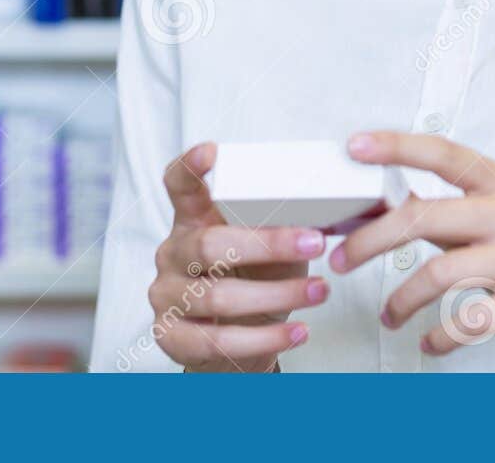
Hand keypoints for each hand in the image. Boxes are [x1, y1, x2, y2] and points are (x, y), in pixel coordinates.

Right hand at [152, 142, 329, 371]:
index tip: (212, 151)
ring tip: (319, 292)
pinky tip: (298, 332)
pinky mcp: (171, 336)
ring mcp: (166, 296)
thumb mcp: (267, 250)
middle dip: (267, 244)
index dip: (190, 167)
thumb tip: (328, 210)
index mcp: (192, 220)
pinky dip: (266, 338)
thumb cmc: (253, 282)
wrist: (233, 343)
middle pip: (209, 245)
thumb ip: (279, 227)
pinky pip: (219, 342)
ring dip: (279, 294)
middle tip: (314, 243)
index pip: (179, 185)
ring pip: (219, 297)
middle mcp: (173, 253)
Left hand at [331, 131, 494, 371]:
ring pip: (442, 272)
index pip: (445, 153)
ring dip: (402, 299)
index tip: (356, 146)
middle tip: (341, 260)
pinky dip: (440, 337)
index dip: (397, 146)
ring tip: (390, 316)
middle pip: (427, 216)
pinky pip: (471, 318)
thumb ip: (450, 216)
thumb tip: (381, 211)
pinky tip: (430, 343)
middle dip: (372, 241)